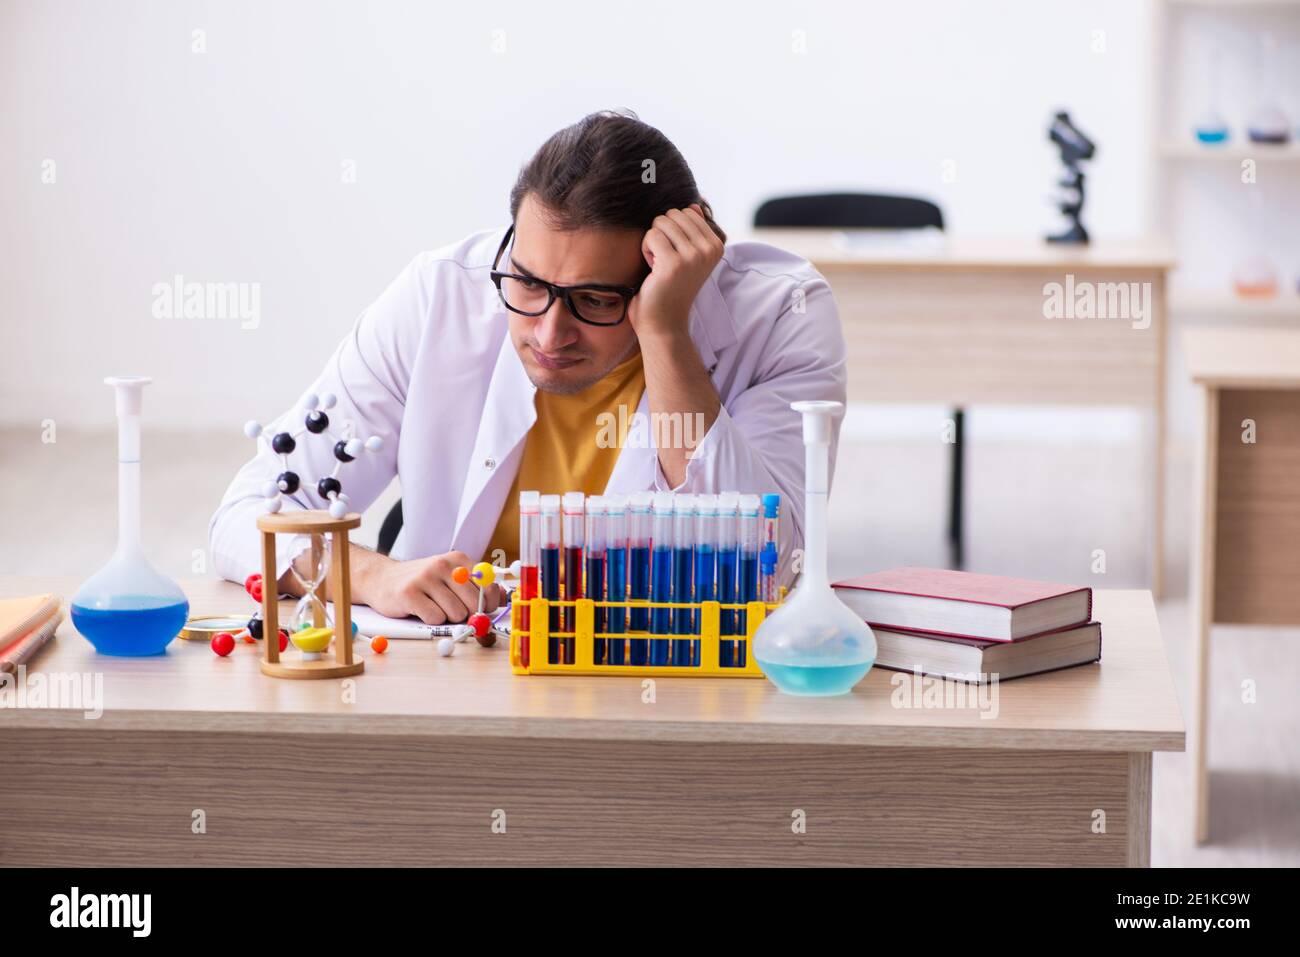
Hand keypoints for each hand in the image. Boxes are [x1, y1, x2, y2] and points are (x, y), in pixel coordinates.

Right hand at [356, 550, 503, 624]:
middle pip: (473, 604)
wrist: (382, 579)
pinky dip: (430, 620)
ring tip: (434, 607)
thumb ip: (476, 587)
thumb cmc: (422, 582)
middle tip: (453, 611)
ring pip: (455, 613)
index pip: (488, 586)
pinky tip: (421, 610)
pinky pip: (434, 618)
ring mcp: (425, 578)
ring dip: (447, 617)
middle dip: (467, 614)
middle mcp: (443, 565)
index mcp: (459, 559)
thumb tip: (501, 599)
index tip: (481, 610)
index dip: (488, 604)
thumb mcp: (451, 577)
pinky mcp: (409, 593)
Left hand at [628, 205, 723, 339]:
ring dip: (653, 242)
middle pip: (673, 214)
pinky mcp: (674, 263)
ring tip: (660, 265)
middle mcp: (709, 250)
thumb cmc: (671, 288)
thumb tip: (694, 205)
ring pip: (661, 222)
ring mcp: (693, 256)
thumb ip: (694, 230)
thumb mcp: (688, 256)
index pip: (686, 211)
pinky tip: (653, 270)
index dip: (673, 231)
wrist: (663, 322)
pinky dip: (645, 250)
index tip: (675, 255)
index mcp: (716, 245)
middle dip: (662, 234)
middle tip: (666, 261)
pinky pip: (651, 235)